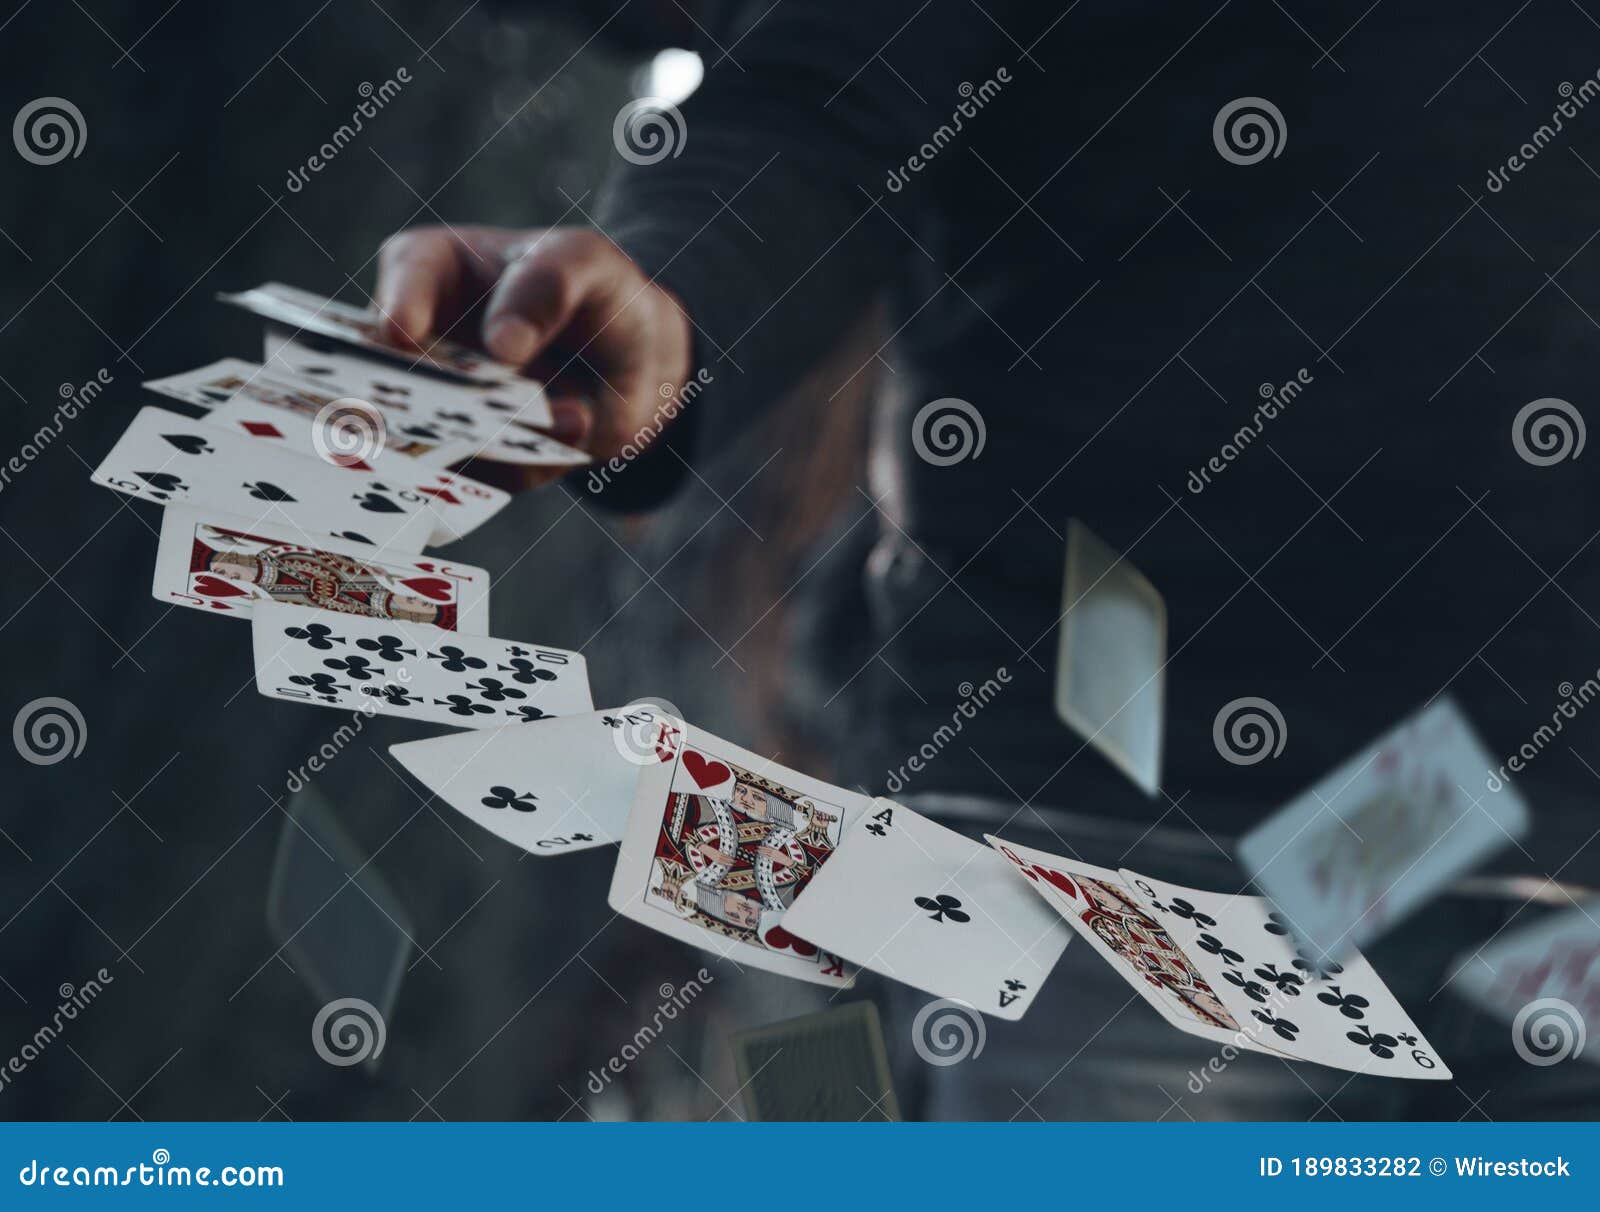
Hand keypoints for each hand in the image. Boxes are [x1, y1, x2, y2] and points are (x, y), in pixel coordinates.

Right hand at [374, 225, 692, 489]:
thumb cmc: (594, 291)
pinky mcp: (474, 457)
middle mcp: (420, 343)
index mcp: (433, 271)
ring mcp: (441, 406)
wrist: (633, 363)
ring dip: (497, 442)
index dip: (399, 304)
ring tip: (573, 418)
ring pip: (439, 438)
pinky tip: (578, 431)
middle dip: (421, 398)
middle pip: (397, 372)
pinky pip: (487, 475)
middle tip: (462, 411)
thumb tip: (503, 345)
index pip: (405, 278)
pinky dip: (530, 464)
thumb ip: (548, 285)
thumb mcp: (586, 264)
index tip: (402, 331)